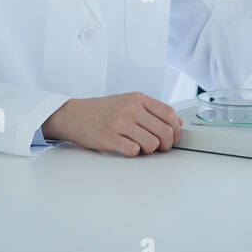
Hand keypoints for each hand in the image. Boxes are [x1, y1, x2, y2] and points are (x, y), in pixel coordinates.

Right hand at [41, 92, 183, 155]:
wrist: (73, 114)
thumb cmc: (102, 110)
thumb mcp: (128, 102)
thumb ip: (152, 111)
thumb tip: (177, 123)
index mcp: (138, 99)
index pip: (169, 114)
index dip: (176, 130)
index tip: (174, 137)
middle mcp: (131, 108)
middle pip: (164, 131)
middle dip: (167, 145)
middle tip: (161, 148)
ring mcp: (120, 123)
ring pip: (152, 143)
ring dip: (150, 151)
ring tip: (142, 148)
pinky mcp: (109, 138)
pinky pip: (134, 151)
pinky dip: (134, 153)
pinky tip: (128, 148)